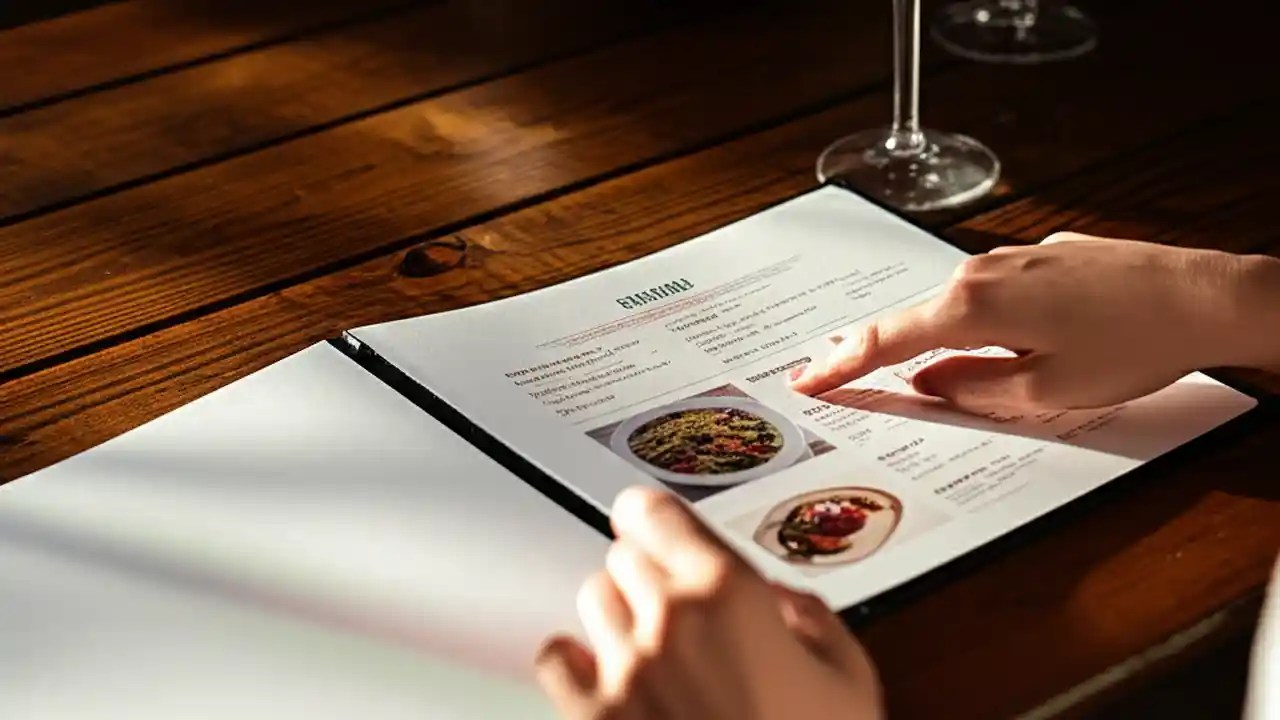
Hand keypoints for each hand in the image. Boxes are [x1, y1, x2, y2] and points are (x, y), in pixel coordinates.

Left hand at [534, 486, 883, 719]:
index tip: (654, 521)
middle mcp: (667, 621)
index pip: (655, 513)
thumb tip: (782, 603)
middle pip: (624, 555)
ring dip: (619, 610)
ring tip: (650, 640)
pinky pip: (556, 658)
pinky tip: (600, 672)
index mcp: (729, 595)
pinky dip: (574, 659)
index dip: (653, 516)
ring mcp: (624, 672)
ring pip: (593, 598)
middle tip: (678, 601)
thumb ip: (815, 622)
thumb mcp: (850, 681)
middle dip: (651, 571)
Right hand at [790, 233, 1279, 411]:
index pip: (887, 341)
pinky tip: (987, 341)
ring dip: (931, 337)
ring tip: (903, 368)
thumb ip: (972, 390)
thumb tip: (928, 385)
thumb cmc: (1131, 345)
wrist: (1204, 297)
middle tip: (827, 368)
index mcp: (972, 307)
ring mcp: (1013, 258)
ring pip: (955, 308)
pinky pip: (991, 294)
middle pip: (913, 320)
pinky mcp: (1042, 256)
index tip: (807, 382)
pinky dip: (975, 321)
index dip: (842, 366)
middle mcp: (982, 272)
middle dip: (871, 348)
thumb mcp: (1044, 391)